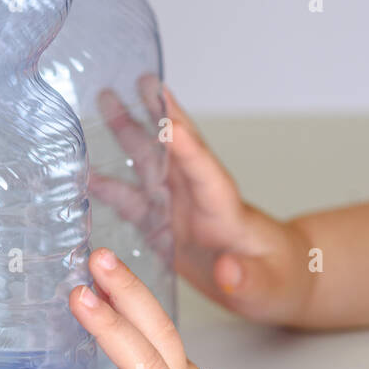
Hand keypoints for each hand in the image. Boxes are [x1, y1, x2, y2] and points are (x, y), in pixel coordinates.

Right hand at [93, 77, 314, 325]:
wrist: (276, 285)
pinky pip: (137, 204)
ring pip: (151, 168)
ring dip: (129, 138)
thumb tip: (227, 272)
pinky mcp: (169, 230)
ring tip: (105, 103)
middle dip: (153, 117)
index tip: (168, 122)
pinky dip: (114, 190)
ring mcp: (182, 212)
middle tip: (133, 81)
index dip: (186, 148)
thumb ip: (249, 278)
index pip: (205, 172)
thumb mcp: (270, 287)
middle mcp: (200, 201)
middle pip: (173, 153)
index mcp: (226, 210)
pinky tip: (89, 177)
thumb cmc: (279, 280)